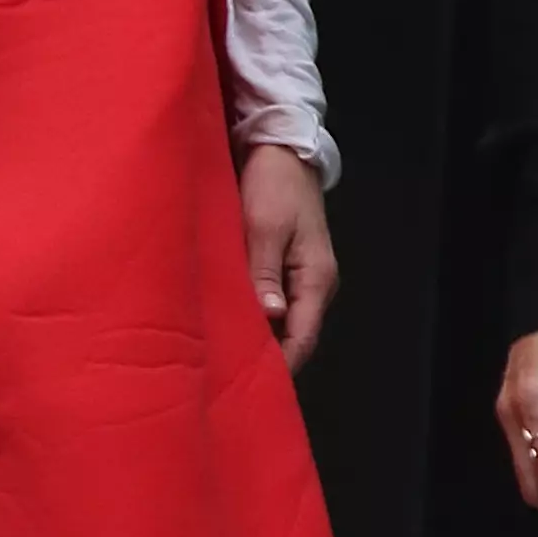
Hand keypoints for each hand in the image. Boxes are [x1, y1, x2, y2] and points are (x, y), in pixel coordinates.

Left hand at [238, 144, 337, 372]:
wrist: (280, 148)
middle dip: (265, 359)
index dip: (280, 366)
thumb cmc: (273, 184)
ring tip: (222, 363)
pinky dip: (251, 316)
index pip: (302, 338)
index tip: (249, 388)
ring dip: (257, 338)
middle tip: (227, 383)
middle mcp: (312, 284)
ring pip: (280, 321)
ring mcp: (297, 276)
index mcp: (316, 279)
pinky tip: (226, 327)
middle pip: (293, 336)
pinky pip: (269, 302)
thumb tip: (269, 316)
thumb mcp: (264, 225)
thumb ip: (264, 272)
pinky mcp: (280, 265)